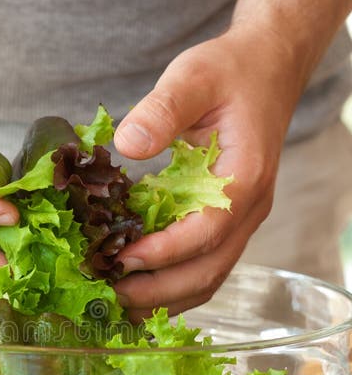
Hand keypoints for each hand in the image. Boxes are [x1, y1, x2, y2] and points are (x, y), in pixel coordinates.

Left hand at [113, 25, 303, 314]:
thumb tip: (127, 144)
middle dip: (159, 289)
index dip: (166, 251)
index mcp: (246, 176)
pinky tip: (137, 289)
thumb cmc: (229, 73)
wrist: (265, 70)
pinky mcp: (226, 224)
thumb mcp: (193, 77)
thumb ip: (163, 109)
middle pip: (209, 269)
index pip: (208, 230)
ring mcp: (241, 221)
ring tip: (117, 304)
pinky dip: (172, 286)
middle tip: (109, 294)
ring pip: (208, 277)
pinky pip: (204, 268)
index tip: (123, 259)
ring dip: (165, 298)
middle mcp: (249, 208)